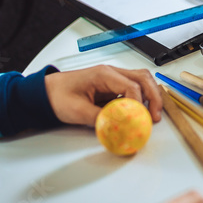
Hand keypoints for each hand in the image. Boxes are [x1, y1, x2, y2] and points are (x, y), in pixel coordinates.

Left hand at [44, 65, 162, 125]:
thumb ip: (101, 119)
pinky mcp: (111, 87)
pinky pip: (132, 90)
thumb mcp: (78, 111)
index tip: (139, 119)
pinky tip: (139, 113)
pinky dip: (140, 100)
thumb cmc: (58, 96)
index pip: (131, 85)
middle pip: (143, 78)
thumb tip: (119, 128)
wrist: (45, 93)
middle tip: (156, 116)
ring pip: (140, 81)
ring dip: (149, 96)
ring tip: (152, 115)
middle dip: (153, 96)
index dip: (139, 104)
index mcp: (103, 74)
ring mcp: (112, 79)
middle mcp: (111, 73)